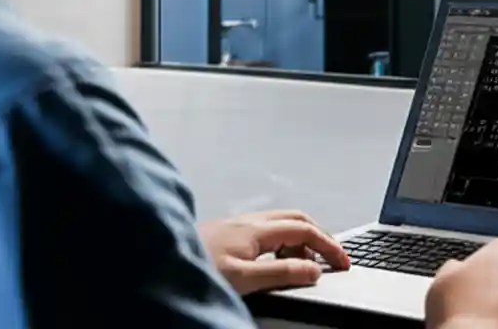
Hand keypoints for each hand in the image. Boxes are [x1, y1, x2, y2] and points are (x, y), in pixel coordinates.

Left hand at [197, 209, 349, 294]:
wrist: (154, 263)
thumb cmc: (194, 267)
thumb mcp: (243, 278)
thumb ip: (281, 275)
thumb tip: (313, 271)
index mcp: (256, 229)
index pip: (305, 230)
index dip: (329, 246)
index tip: (342, 263)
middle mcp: (249, 222)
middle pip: (297, 220)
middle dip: (320, 238)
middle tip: (332, 260)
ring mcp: (237, 226)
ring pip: (282, 225)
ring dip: (300, 243)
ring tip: (302, 269)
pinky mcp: (227, 234)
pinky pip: (266, 233)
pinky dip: (282, 246)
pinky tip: (274, 264)